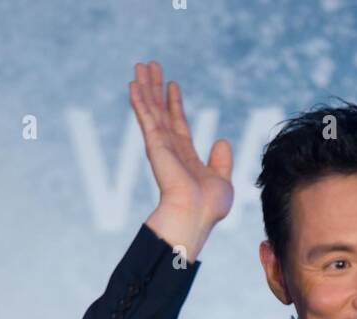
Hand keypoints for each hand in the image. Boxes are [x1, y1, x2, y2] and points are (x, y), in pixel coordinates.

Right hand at [129, 60, 233, 253]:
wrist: (194, 214)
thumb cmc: (209, 207)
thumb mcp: (223, 181)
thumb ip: (222, 161)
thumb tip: (222, 140)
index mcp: (186, 158)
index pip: (179, 124)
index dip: (175, 104)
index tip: (173, 85)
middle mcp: (171, 150)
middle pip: (161, 112)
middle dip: (156, 89)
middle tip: (150, 67)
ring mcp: (161, 146)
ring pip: (151, 109)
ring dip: (146, 87)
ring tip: (140, 65)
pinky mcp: (155, 144)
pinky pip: (146, 116)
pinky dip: (140, 100)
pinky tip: (134, 84)